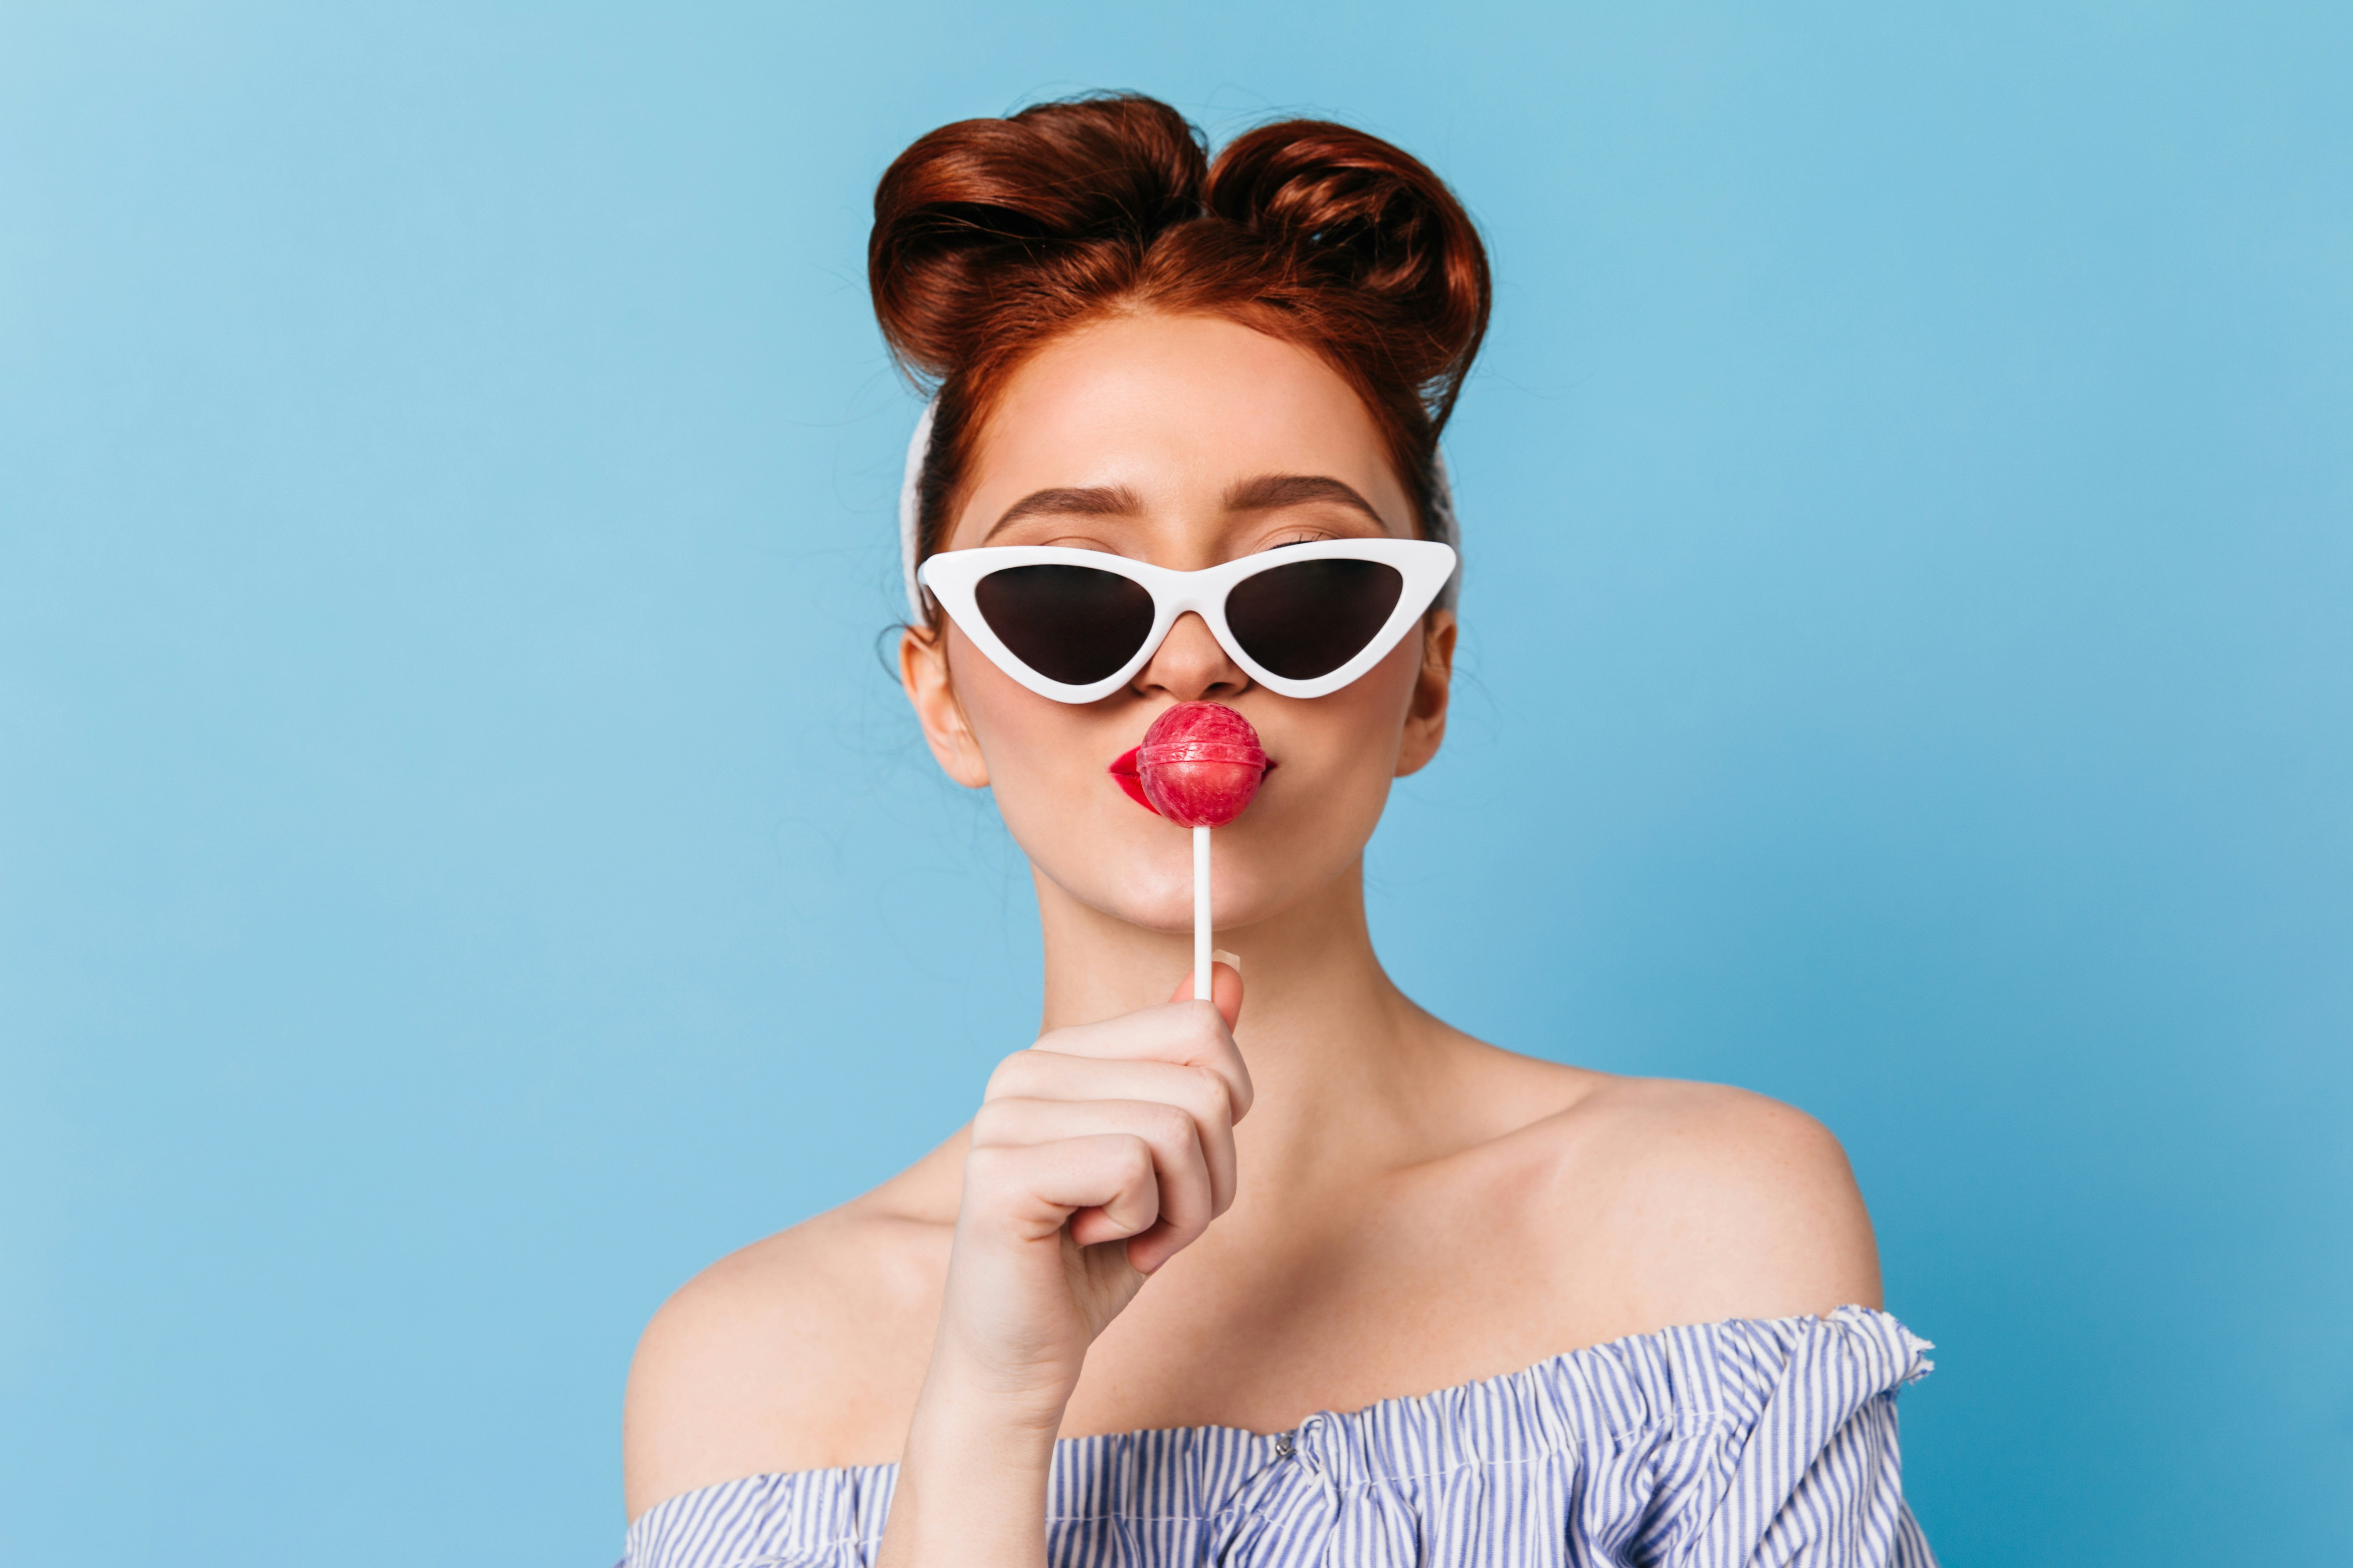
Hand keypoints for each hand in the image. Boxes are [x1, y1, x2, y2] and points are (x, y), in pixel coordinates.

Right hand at [929, 961, 1249, 1421]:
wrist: (1021, 1360)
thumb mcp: (1167, 1156)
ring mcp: (1006, 1117)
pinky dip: (1142, 1226)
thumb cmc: (1094, 1259)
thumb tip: (1229, 971)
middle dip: (1211, 1175)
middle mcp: (1026, 1068)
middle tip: (1160, 1221)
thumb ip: (1188, 1062)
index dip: (1225, 1107)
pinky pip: (1132, 1168)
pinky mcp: (1002, 1174)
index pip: (1199, 1023)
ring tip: (1132, 1238)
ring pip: (1177, 1128)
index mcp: (1063, 1052)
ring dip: (1183, 1210)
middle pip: (1202, 1082)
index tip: (1182, 1166)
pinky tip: (1095, 1245)